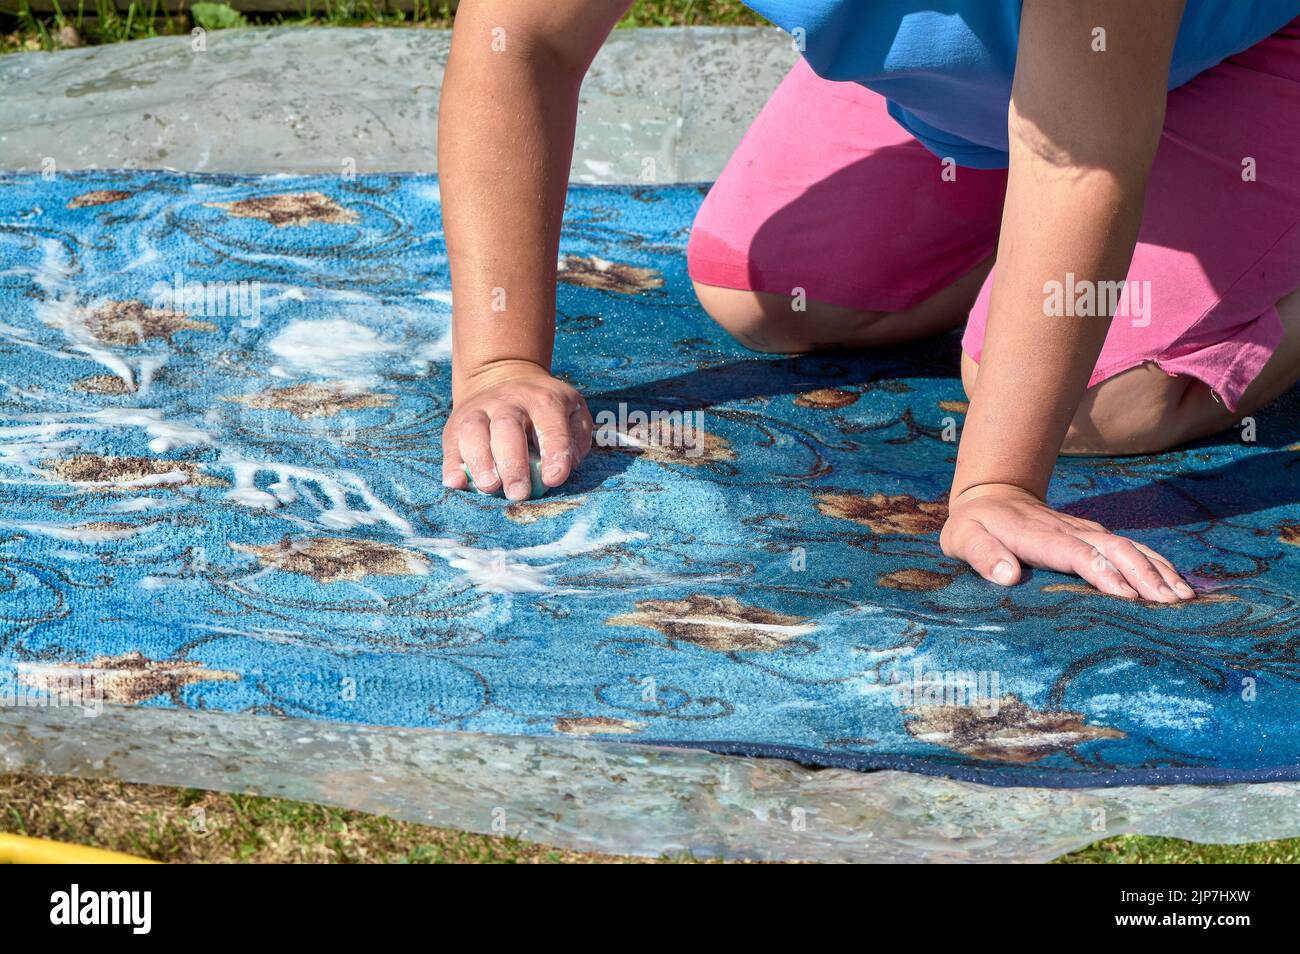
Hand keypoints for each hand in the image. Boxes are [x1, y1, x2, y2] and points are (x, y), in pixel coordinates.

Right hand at [442, 360, 592, 499]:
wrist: (504, 378)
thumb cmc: (546, 410)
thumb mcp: (572, 413)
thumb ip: (576, 438)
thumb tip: (565, 466)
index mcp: (544, 400)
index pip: (551, 426)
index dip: (554, 452)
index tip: (553, 479)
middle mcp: (509, 402)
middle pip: (507, 428)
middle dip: (513, 464)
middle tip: (519, 494)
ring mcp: (479, 410)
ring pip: (474, 431)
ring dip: (480, 462)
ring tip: (490, 487)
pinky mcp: (456, 425)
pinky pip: (451, 444)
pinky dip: (452, 465)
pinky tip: (456, 483)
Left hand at [940, 483, 1194, 602]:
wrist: (990, 496)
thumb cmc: (974, 527)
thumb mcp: (963, 540)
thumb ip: (984, 556)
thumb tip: (1008, 576)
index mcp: (1036, 535)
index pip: (1075, 553)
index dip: (1102, 571)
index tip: (1127, 595)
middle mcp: (1068, 530)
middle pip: (1113, 549)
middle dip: (1144, 574)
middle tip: (1171, 603)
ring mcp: (1085, 531)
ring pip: (1128, 547)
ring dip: (1157, 570)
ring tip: (1184, 597)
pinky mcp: (1094, 535)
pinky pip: (1131, 548)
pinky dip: (1157, 563)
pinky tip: (1179, 583)